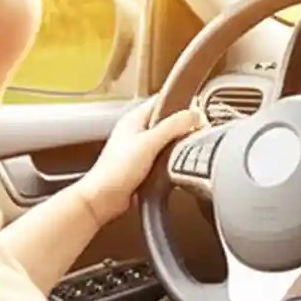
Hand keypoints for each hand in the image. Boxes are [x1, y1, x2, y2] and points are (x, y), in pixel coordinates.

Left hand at [75, 97, 207, 223]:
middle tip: (197, 133)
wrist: (102, 200)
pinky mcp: (142, 167)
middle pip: (167, 122)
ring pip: (166, 141)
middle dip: (182, 127)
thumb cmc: (116, 170)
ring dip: (177, 146)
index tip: (198, 112)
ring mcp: (139, 149)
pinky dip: (171, 161)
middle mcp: (136, 131)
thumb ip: (173, 126)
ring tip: (188, 150)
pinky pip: (163, 158)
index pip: (162, 100)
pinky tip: (177, 167)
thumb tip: (195, 115)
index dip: (181, 104)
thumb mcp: (149, 142)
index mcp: (135, 118)